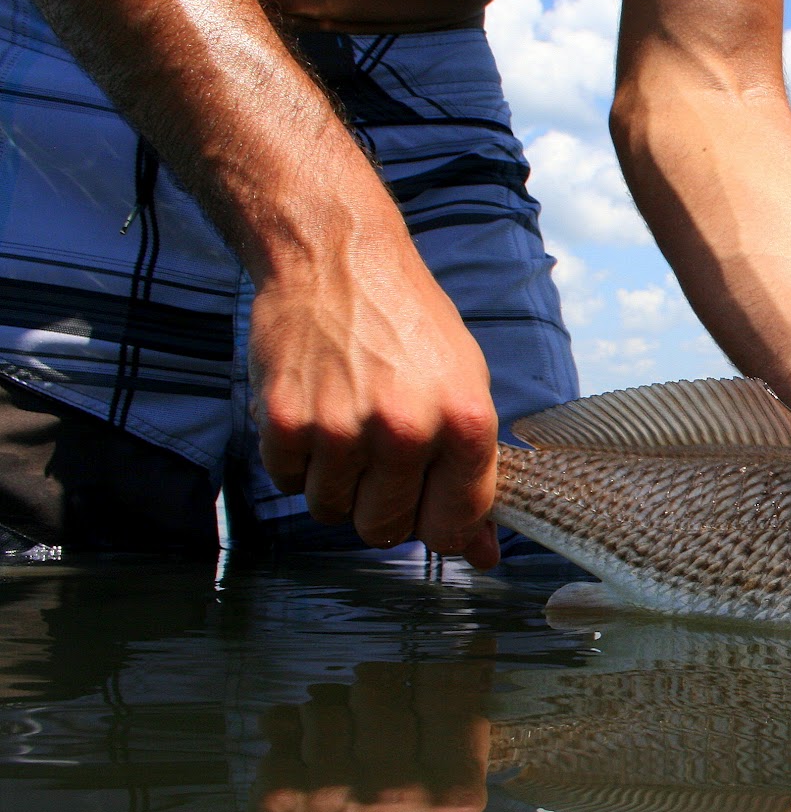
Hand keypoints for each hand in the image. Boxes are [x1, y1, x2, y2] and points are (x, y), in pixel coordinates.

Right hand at [247, 187, 501, 567]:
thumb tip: (483, 553)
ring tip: (347, 429)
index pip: (454, 525)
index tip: (429, 510)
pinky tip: (315, 414)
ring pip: (332, 511)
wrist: (338, 259)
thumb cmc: (410, 325)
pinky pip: (288, 482)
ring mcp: (343, 427)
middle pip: (386, 529)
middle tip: (380, 460)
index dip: (439, 527)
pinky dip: (296, 461)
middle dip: (382, 507)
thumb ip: (474, 473)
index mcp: (465, 422)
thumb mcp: (465, 387)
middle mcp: (407, 430)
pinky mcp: (287, 420)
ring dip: (336, 484)